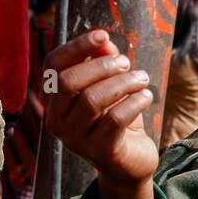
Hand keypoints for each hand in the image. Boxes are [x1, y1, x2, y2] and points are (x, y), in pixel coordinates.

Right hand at [43, 29, 159, 198]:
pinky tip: (146, 96)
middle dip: (101, 66)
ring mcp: (75, 139)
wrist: (129, 164)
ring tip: (142, 79)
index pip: (52, 66)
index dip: (76, 46)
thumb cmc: (116, 119)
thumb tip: (104, 41)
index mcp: (54, 101)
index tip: (103, 34)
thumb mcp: (110, 87)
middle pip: (68, 82)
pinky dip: (133, 102)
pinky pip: (115, 119)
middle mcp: (56, 121)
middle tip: (127, 63)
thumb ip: (104, 63)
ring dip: (123, 83)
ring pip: (92, 100)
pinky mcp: (99, 152)